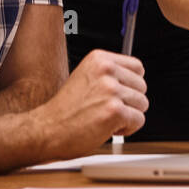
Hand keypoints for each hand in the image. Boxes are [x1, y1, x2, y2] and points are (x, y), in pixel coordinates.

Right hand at [32, 50, 147, 159]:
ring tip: (105, 118)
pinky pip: (139, 120)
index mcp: (99, 59)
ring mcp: (111, 90)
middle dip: (129, 102)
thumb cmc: (65, 110)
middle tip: (107, 109)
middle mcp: (106, 70)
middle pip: (142, 86)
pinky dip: (127, 129)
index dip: (130, 85)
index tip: (117, 95)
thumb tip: (135, 79)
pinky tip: (108, 128)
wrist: (46, 130)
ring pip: (142, 104)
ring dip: (128, 115)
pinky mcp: (115, 111)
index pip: (137, 67)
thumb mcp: (86, 78)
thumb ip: (109, 75)